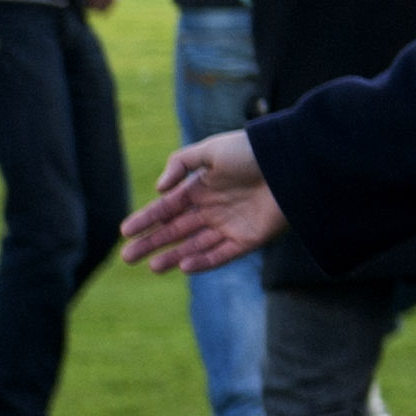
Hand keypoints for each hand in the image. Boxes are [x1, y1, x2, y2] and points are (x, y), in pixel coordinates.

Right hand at [119, 132, 283, 273]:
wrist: (291, 163)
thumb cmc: (251, 152)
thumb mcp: (211, 149)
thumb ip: (181, 164)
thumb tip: (159, 190)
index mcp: (202, 188)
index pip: (167, 208)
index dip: (146, 219)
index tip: (125, 231)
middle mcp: (213, 209)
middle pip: (176, 230)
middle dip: (151, 243)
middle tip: (127, 257)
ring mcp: (230, 225)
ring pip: (195, 246)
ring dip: (172, 256)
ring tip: (151, 266)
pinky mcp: (249, 239)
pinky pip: (221, 254)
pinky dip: (203, 261)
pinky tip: (183, 265)